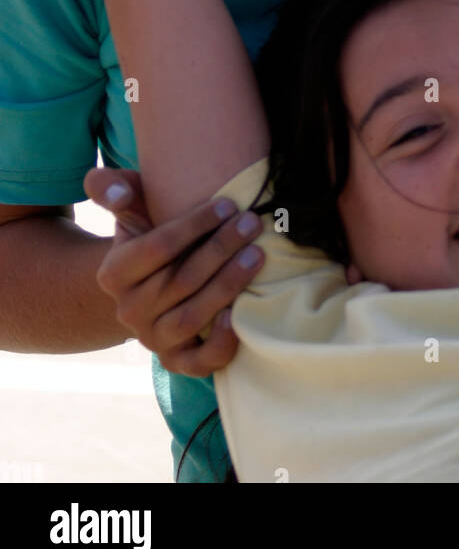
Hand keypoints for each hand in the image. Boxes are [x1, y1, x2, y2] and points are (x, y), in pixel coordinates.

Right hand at [85, 166, 264, 376]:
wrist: (156, 279)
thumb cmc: (150, 229)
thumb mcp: (129, 203)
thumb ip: (111, 187)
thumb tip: (119, 196)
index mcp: (113, 273)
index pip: (157, 247)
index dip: (195, 225)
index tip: (228, 204)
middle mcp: (128, 311)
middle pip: (181, 280)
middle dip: (222, 248)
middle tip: (253, 223)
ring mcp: (152, 339)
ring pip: (192, 316)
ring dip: (228, 285)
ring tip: (257, 255)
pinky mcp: (177, 361)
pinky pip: (199, 361)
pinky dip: (221, 343)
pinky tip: (239, 315)